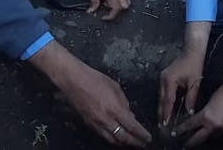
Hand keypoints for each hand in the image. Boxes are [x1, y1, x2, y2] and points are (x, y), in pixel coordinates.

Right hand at [30, 41, 151, 146]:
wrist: (74, 81)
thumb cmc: (96, 80)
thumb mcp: (116, 88)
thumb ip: (124, 103)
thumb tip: (130, 116)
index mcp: (115, 109)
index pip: (132, 126)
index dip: (141, 134)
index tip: (148, 138)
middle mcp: (105, 120)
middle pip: (122, 137)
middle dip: (134, 142)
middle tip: (142, 144)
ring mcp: (95, 124)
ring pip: (111, 139)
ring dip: (123, 143)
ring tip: (131, 143)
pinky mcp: (88, 124)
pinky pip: (102, 135)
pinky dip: (111, 138)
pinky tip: (116, 137)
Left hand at [83, 0, 129, 20]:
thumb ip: (93, 1)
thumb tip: (92, 12)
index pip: (117, 8)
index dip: (111, 16)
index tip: (102, 17)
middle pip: (125, 6)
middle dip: (117, 12)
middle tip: (106, 12)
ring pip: (127, 1)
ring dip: (119, 6)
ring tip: (108, 6)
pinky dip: (118, 1)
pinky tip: (108, 0)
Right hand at [158, 21, 210, 127]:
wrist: (192, 51)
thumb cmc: (195, 65)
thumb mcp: (195, 82)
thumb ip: (191, 98)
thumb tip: (189, 112)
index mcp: (170, 81)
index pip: (168, 101)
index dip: (166, 113)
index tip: (165, 125)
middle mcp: (163, 80)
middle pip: (161, 100)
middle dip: (161, 113)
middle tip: (161, 127)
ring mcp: (162, 78)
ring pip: (160, 97)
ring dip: (161, 108)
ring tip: (162, 120)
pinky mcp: (164, 77)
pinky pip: (162, 92)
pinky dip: (164, 101)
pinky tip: (165, 108)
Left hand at [173, 62, 222, 146]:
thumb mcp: (210, 101)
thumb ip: (205, 112)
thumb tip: (201, 119)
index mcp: (207, 116)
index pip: (190, 126)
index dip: (181, 130)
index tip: (175, 134)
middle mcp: (214, 126)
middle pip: (199, 138)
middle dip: (190, 142)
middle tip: (184, 146)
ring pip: (210, 137)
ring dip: (204, 137)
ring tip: (198, 138)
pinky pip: (221, 133)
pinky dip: (216, 132)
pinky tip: (214, 130)